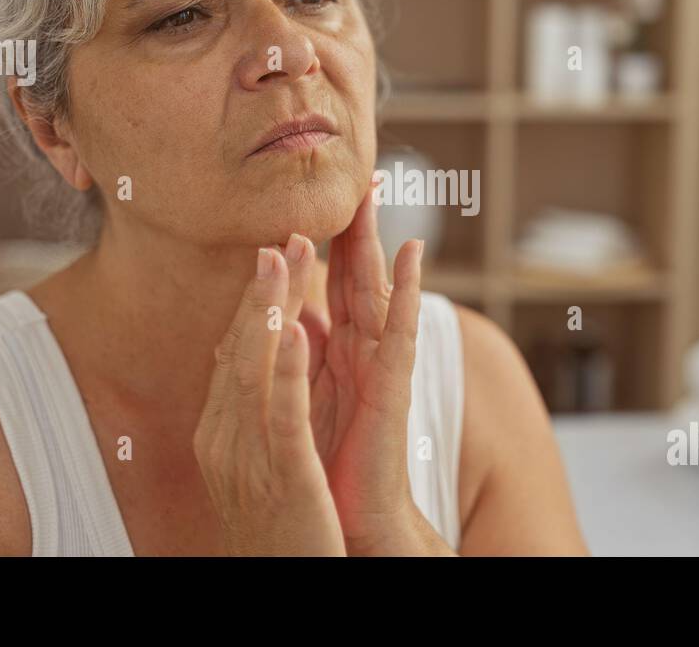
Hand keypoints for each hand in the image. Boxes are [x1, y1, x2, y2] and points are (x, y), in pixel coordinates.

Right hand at [192, 246, 344, 555]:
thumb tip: (252, 364)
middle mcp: (226, 439)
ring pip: (255, 369)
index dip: (254, 301)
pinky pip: (282, 417)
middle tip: (284, 233)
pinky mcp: (283, 478)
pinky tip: (298, 329)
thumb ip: (254, 413)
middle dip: (265, 289)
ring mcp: (251, 458)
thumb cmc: (279, 526)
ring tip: (287, 256)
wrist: (290, 585)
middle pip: (241, 349)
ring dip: (273, 308)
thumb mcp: (257, 462)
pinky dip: (287, 369)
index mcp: (222, 431)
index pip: (234, 353)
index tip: (272, 251)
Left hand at [279, 189, 431, 553]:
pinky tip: (412, 253)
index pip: (331, 284)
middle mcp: (360, 352)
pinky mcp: (391, 387)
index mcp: (335, 353)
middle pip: (357, 276)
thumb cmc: (325, 465)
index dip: (329, 242)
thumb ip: (297, 354)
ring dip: (377, 240)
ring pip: (377, 290)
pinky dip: (406, 289)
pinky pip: (399, 329)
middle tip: (362, 175)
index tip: (324, 199)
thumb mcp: (300, 398)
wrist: (345, 522)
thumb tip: (286, 314)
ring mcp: (379, 366)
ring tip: (378, 193)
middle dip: (358, 227)